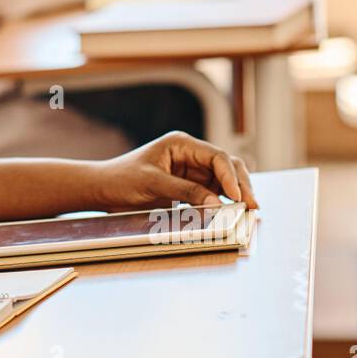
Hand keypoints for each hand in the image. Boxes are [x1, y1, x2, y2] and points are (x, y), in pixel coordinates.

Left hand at [94, 131, 257, 209]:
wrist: (103, 189)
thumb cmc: (122, 179)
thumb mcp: (153, 184)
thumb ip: (186, 191)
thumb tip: (216, 204)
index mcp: (181, 144)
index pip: (216, 157)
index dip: (231, 176)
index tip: (237, 196)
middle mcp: (190, 154)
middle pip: (226, 166)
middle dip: (241, 184)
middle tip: (253, 206)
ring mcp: (191, 171)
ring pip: (223, 181)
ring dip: (235, 194)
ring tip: (247, 211)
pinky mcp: (188, 186)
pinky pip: (212, 193)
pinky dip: (223, 202)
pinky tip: (231, 213)